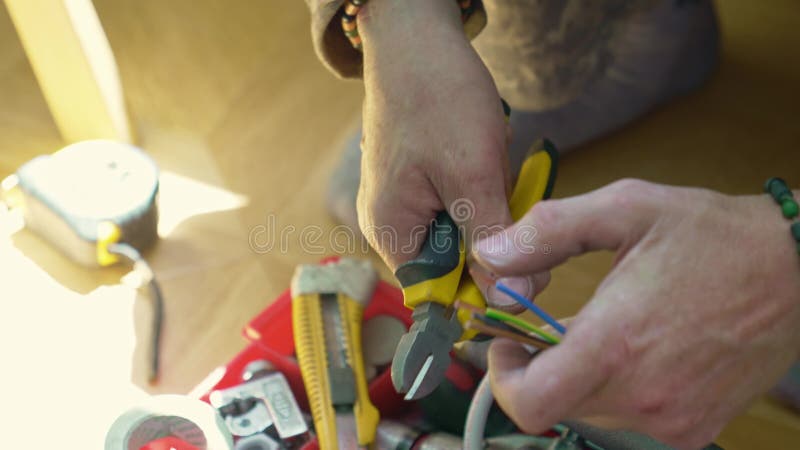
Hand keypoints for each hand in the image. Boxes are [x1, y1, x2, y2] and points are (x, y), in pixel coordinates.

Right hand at [358, 0, 545, 306]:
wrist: (417, 37)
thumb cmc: (437, 98)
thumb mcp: (473, 176)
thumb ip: (490, 241)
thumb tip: (510, 299)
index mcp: (391, 231)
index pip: (438, 294)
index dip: (482, 290)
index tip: (525, 270)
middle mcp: (393, 224)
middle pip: (454, 264)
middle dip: (492, 238)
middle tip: (510, 197)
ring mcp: (406, 200)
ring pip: (464, 232)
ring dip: (491, 210)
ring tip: (495, 166)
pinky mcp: (422, 180)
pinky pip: (460, 204)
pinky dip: (484, 189)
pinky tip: (488, 156)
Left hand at [474, 179, 799, 448]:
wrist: (797, 269)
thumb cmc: (711, 234)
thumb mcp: (624, 208)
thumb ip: (546, 231)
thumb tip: (489, 257)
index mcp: (617, 341)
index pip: (530, 401)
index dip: (503, 377)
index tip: (508, 343)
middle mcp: (642, 392)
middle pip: (555, 405)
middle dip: (540, 368)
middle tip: (550, 328)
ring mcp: (672, 417)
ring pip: (590, 412)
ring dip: (579, 377)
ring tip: (603, 331)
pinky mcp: (694, 426)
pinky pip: (630, 419)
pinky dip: (617, 390)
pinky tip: (638, 350)